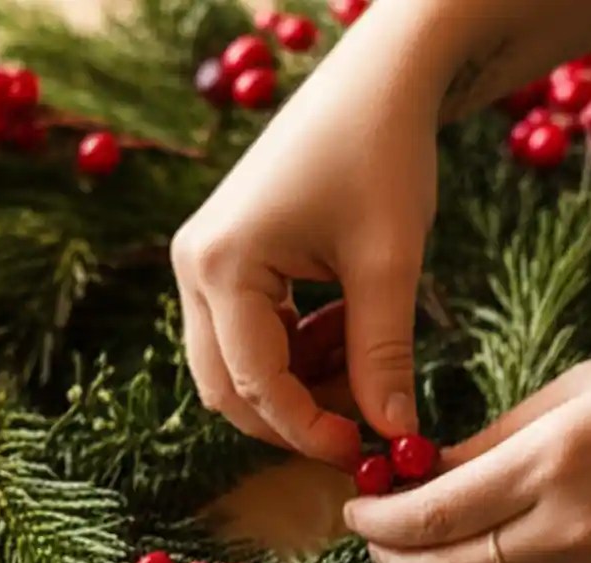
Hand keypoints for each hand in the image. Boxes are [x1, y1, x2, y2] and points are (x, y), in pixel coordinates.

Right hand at [170, 1, 464, 467]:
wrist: (376, 81)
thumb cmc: (382, 156)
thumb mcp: (389, 263)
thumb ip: (384, 356)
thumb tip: (395, 438)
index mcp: (221, 264)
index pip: (253, 383)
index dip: (308, 430)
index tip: (368, 453)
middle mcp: (195, 266)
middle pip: (227, 385)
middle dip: (294, 417)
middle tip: (363, 429)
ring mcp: (204, 260)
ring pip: (238, 363)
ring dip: (298, 382)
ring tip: (366, 355)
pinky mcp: (227, 256)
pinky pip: (251, 331)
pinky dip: (297, 349)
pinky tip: (347, 326)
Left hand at [344, 349, 590, 562]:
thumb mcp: (578, 388)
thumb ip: (497, 437)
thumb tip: (432, 468)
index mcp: (551, 462)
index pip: (431, 514)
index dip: (378, 517)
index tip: (352, 505)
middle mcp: (569, 530)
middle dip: (393, 557)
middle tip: (370, 537)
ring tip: (413, 553)